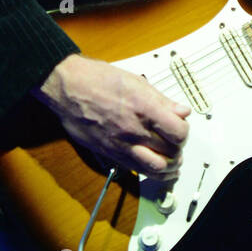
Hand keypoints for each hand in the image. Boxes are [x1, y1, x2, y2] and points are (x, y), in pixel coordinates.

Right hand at [34, 54, 189, 180]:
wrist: (67, 88)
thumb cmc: (96, 79)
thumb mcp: (135, 81)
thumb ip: (161, 100)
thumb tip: (181, 111)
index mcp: (144, 109)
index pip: (179, 132)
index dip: (184, 131)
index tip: (181, 126)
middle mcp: (134, 130)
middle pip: (171, 152)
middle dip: (178, 148)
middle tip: (176, 142)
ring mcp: (121, 145)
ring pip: (156, 169)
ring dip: (169, 167)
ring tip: (171, 160)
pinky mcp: (110, 153)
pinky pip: (136, 170)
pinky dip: (150, 171)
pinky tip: (154, 165)